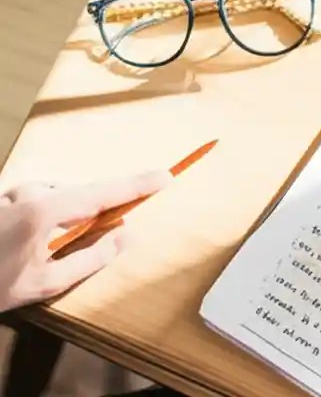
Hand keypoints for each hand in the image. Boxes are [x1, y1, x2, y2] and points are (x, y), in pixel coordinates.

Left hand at [0, 171, 170, 312]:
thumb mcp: (44, 283)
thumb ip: (91, 257)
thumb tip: (126, 235)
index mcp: (45, 211)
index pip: (103, 192)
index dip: (137, 185)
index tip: (165, 176)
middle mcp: (27, 194)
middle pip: (76, 194)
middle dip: (87, 213)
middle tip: (81, 242)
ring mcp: (8, 195)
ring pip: (50, 196)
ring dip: (56, 217)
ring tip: (36, 252)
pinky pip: (28, 200)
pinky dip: (35, 217)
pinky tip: (18, 244)